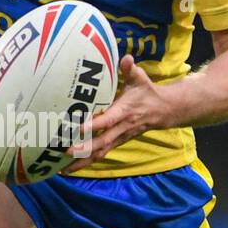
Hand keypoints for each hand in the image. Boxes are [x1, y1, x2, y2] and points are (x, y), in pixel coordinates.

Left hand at [63, 54, 166, 172]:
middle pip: (102, 142)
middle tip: (66, 151)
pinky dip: (87, 162)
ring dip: (83, 161)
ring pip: (101, 152)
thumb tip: (126, 58)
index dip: (95, 124)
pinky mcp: (117, 142)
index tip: (80, 128)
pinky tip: (71, 168)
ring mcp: (119, 137)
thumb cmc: (146, 92)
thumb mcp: (140, 78)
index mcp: (124, 111)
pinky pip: (101, 154)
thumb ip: (130, 69)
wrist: (163, 110)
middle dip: (84, 148)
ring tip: (64, 169)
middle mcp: (121, 128)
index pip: (109, 119)